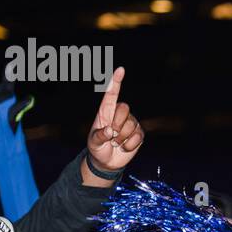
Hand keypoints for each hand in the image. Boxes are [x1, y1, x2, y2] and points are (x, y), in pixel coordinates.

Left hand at [84, 67, 143, 183]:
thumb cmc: (97, 148)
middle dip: (117, 123)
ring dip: (122, 138)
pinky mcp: (139, 134)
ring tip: (116, 143)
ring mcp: (130, 123)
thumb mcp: (93, 143)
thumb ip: (99, 136)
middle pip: (124, 108)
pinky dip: (129, 145)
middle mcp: (119, 115)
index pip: (111, 94)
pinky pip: (138, 136)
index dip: (116, 82)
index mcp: (105, 112)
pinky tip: (124, 147)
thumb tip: (109, 131)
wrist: (108, 162)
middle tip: (111, 136)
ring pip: (131, 125)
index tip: (121, 69)